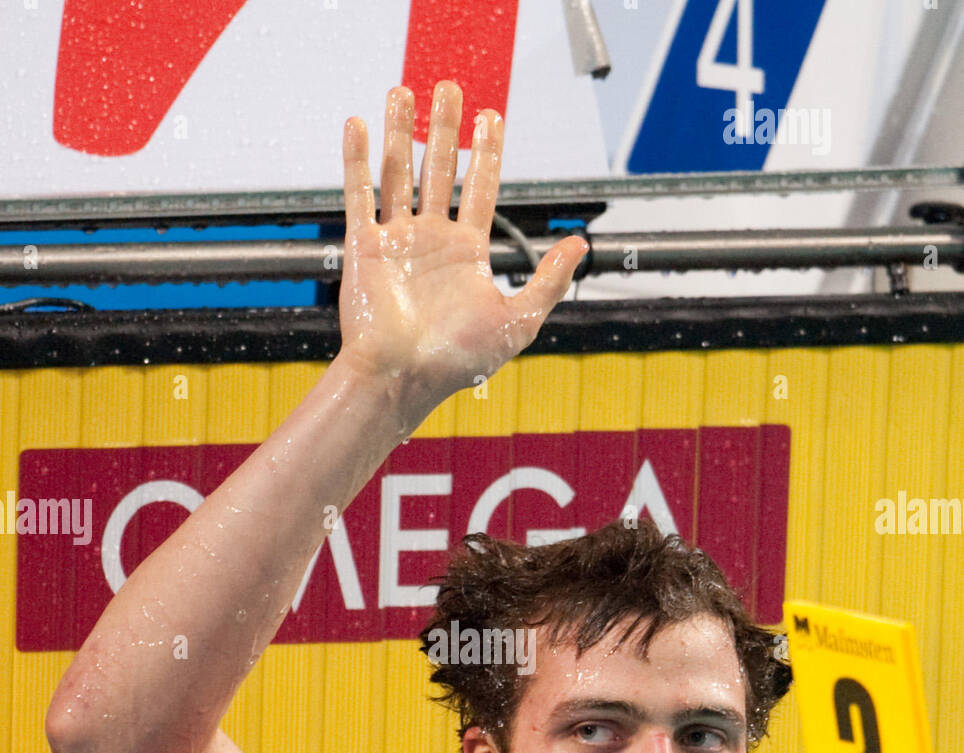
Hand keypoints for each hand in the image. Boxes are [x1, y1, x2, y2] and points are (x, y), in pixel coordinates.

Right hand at [337, 80, 587, 414]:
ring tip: (406, 90)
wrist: (403, 378)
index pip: (480, 190)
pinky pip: (358, 195)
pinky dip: (357, 160)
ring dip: (402, 132)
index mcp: (467, 255)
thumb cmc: (458, 361)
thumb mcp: (519, 321)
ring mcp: (396, 242)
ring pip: (399, 173)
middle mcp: (431, 242)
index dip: (487, 153)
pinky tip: (359, 125)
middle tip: (451, 87)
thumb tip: (581, 244)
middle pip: (440, 171)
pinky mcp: (362, 248)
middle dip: (446, 128)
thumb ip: (549, 280)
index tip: (491, 117)